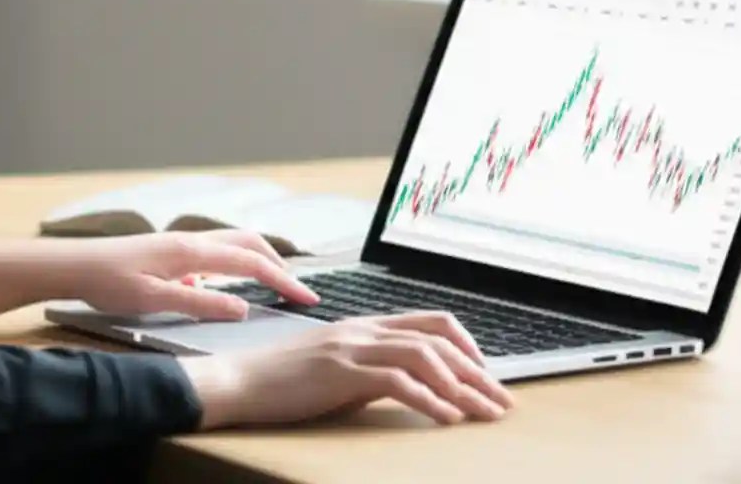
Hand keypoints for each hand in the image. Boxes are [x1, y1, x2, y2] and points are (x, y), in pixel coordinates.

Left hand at [70, 230, 319, 319]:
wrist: (74, 264)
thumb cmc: (108, 282)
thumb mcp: (155, 300)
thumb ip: (201, 304)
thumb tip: (243, 308)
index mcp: (193, 252)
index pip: (252, 263)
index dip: (284, 281)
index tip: (307, 298)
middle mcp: (192, 241)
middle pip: (249, 243)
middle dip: (278, 263)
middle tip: (296, 289)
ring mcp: (181, 244)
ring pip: (232, 246)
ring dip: (256, 261)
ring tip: (271, 284)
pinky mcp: (170, 251)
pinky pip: (212, 254)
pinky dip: (230, 266)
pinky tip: (216, 291)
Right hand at [178, 311, 515, 427]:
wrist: (239, 381)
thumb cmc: (282, 380)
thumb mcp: (336, 368)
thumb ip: (371, 370)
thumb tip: (409, 387)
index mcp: (365, 325)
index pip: (431, 322)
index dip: (467, 345)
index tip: (487, 376)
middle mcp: (364, 330)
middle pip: (438, 339)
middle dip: (478, 372)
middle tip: (502, 402)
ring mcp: (352, 348)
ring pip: (424, 356)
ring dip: (462, 387)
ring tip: (484, 414)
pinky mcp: (340, 372)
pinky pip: (397, 382)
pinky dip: (429, 399)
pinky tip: (446, 418)